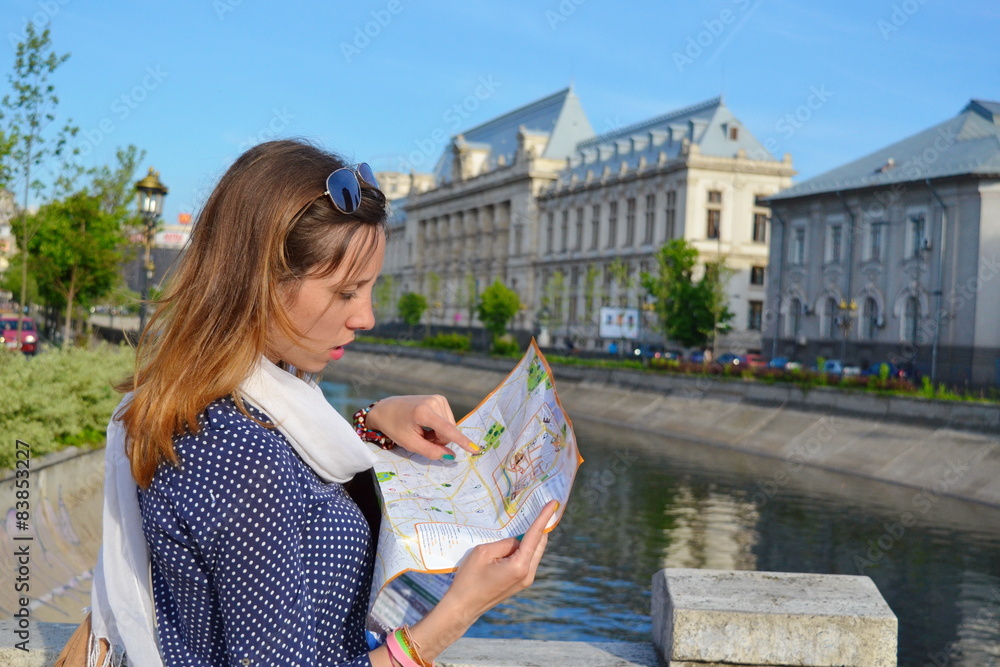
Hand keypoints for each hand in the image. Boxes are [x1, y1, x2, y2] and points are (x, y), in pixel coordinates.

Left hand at [365, 395, 478, 459]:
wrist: (386, 409)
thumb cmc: (395, 427)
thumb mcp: (410, 443)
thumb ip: (431, 451)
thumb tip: (451, 456)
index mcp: (424, 412)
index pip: (447, 429)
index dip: (462, 441)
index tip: (475, 449)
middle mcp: (434, 401)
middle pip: (449, 431)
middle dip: (439, 440)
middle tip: (422, 438)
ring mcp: (438, 398)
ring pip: (450, 427)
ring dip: (439, 434)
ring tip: (422, 430)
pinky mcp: (440, 398)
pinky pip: (447, 420)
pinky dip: (439, 427)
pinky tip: (426, 424)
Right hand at [404, 499, 559, 660]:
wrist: (463, 607)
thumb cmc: (469, 579)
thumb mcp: (483, 553)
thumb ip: (505, 543)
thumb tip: (517, 540)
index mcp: (519, 566)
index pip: (535, 536)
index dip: (544, 518)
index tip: (553, 503)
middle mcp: (527, 574)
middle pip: (540, 544)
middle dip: (541, 525)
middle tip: (540, 506)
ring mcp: (525, 580)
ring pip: (535, 552)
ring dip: (533, 537)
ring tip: (527, 519)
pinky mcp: (520, 582)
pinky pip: (528, 559)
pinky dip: (526, 547)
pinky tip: (517, 539)